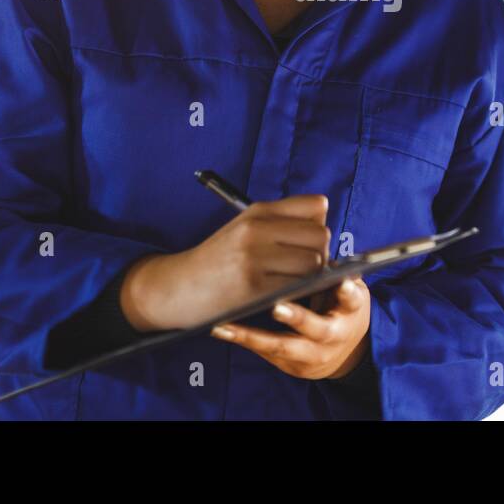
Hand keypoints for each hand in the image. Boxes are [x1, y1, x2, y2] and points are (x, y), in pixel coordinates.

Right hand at [117, 195, 330, 330]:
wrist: (178, 287)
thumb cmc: (218, 259)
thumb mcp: (244, 227)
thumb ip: (281, 222)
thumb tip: (324, 224)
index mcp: (259, 211)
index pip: (317, 206)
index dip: (318, 226)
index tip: (306, 242)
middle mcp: (257, 229)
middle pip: (321, 236)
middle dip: (319, 254)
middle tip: (302, 269)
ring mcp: (254, 258)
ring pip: (314, 264)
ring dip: (311, 278)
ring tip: (292, 284)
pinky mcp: (253, 288)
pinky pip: (297, 288)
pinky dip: (298, 295)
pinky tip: (284, 297)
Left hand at [210, 277, 371, 380]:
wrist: (344, 353)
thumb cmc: (341, 308)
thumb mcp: (350, 291)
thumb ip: (338, 271)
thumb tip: (318, 243)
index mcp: (350, 312)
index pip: (351, 301)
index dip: (347, 292)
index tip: (341, 281)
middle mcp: (332, 336)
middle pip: (317, 329)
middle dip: (297, 318)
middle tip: (277, 307)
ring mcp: (311, 354)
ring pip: (282, 346)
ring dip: (255, 336)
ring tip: (228, 325)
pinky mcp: (291, 364)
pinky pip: (264, 352)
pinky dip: (242, 340)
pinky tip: (220, 329)